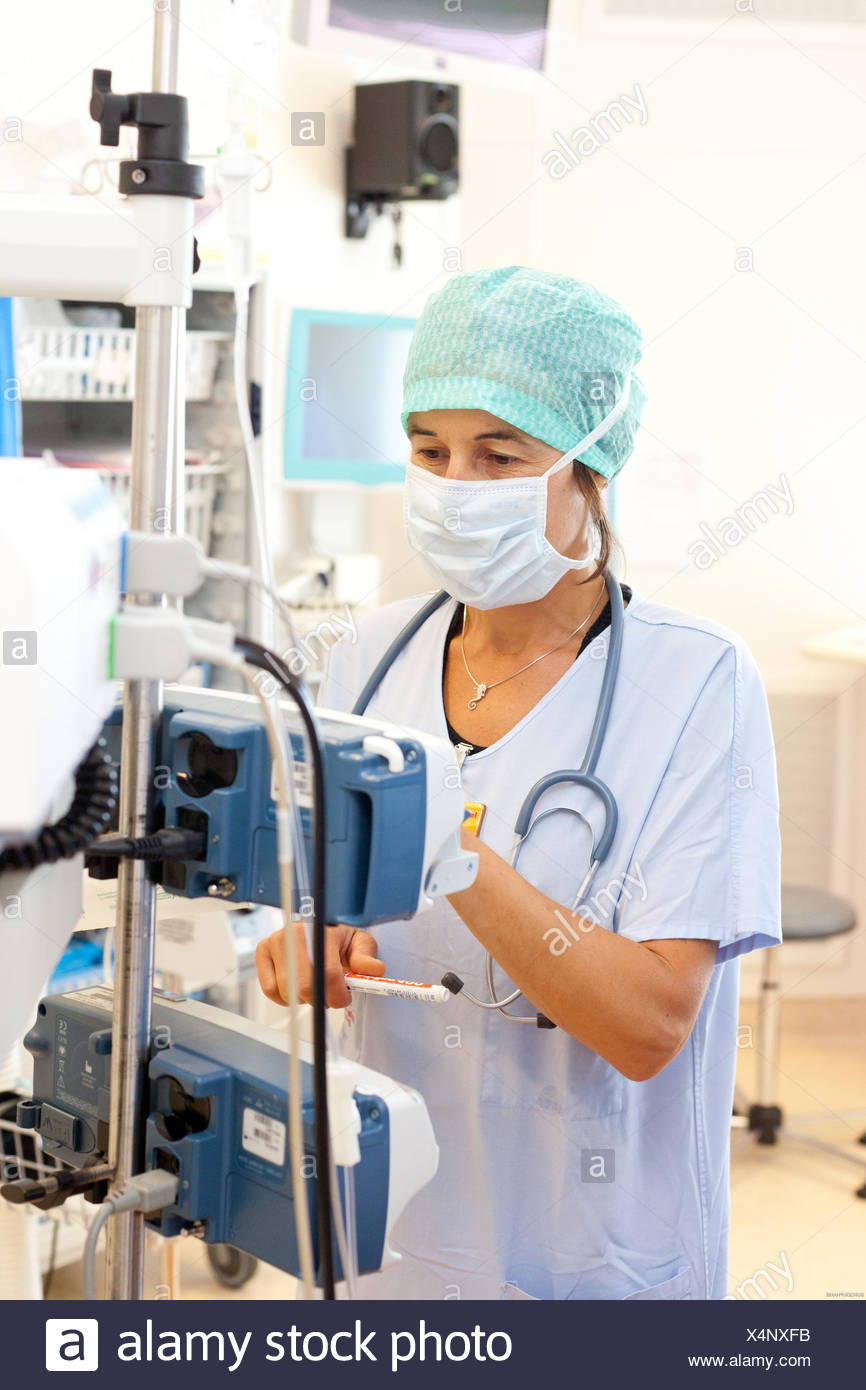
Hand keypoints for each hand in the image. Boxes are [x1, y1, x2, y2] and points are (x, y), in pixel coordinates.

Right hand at [255, 920, 385, 1008]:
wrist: (317, 927)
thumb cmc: (339, 939)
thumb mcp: (359, 943)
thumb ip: (366, 957)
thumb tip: (374, 970)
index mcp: (320, 929)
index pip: (327, 974)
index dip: (337, 994)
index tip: (343, 997)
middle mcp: (294, 933)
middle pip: (306, 987)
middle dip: (322, 1000)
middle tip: (329, 995)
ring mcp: (275, 942)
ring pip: (288, 992)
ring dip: (304, 999)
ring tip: (314, 987)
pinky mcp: (262, 952)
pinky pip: (270, 990)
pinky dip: (285, 998)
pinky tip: (296, 987)